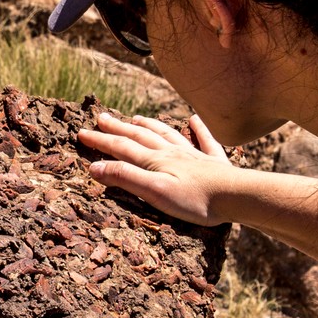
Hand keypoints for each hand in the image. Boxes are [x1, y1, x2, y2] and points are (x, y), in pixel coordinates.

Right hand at [77, 112, 237, 225]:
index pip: (122, 148)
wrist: (235, 197)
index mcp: (155, 161)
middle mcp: (172, 153)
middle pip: (140, 136)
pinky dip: (197, 129)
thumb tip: (94, 166)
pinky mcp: (214, 163)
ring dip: (149, 125)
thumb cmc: (195, 200)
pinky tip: (193, 119)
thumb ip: (126, 177)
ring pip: (166, 135)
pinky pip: (204, 141)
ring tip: (136, 118)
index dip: (100, 141)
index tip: (81, 133)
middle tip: (100, 118)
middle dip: (118, 129)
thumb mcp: (154, 192)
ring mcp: (194, 156)